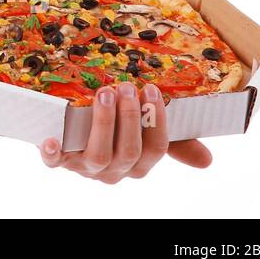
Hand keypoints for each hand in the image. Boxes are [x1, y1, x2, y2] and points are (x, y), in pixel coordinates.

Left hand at [38, 82, 212, 181]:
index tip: (151, 89)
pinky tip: (51, 139)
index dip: (156, 120)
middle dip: (130, 118)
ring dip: (103, 123)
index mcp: (139, 164)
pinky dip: (53, 153)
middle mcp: (115, 171)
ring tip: (104, 94)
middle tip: (125, 87)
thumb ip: (174, 143)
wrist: (72, 138)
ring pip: (99, 155)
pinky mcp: (60, 161)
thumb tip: (208, 160)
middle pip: (129, 151)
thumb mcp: (145, 136)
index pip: (156, 148)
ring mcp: (86, 168)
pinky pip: (55, 163)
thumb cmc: (115, 132)